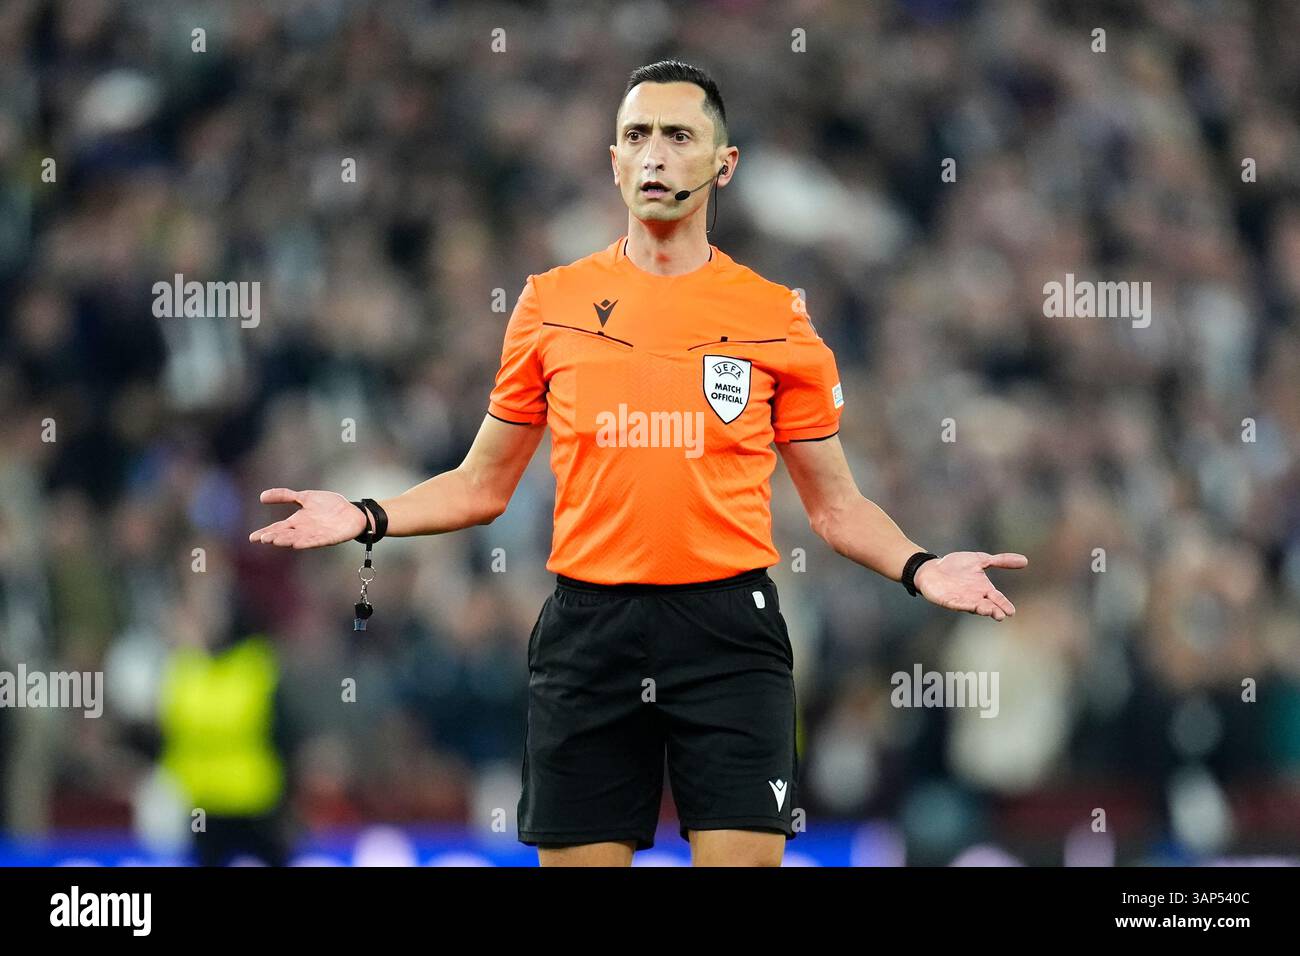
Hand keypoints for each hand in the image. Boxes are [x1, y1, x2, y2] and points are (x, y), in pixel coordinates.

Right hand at [248, 488, 368, 548]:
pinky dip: (307, 542)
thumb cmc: (329, 506)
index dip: (265, 532)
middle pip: (286, 535)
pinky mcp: (329, 538)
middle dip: (275, 537)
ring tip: (276, 540)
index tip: (253, 537)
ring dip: (287, 540)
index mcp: (297, 522)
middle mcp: (303, 530)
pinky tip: (298, 543)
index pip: (277, 528)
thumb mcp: (305, 497)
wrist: (352, 512)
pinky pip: (316, 541)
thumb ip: (286, 496)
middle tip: (264, 538)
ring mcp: (315, 535)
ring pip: (298, 539)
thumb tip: (261, 496)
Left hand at [912, 551, 1027, 621]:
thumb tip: (1026, 560)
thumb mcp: (980, 559)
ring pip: (974, 607)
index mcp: (984, 589)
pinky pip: (958, 604)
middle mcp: (975, 597)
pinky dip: (964, 605)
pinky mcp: (948, 601)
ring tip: (989, 611)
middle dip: (994, 610)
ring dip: (982, 609)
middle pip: (988, 606)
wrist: (932, 568)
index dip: (1004, 605)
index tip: (1011, 612)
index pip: (997, 598)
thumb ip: (1001, 560)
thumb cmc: (956, 565)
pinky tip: (971, 606)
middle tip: (1002, 615)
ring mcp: (962, 600)